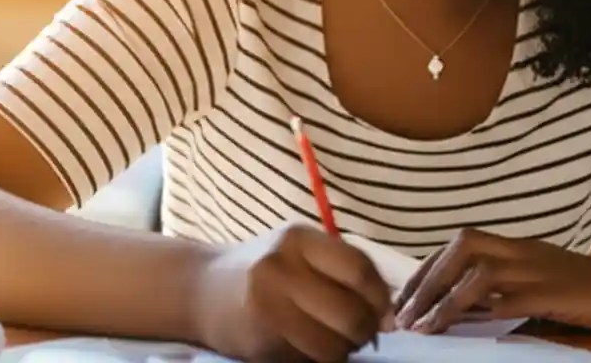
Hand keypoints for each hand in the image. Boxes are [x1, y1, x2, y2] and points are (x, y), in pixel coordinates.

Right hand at [194, 223, 392, 362]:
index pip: (359, 270)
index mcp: (298, 239)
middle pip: (350, 313)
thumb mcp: (301, 252)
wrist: (201, 289)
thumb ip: (346, 271)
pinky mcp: (258, 341)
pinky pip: (308, 361)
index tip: (384, 313)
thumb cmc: (265, 269)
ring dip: (343, 351)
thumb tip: (389, 316)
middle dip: (364, 331)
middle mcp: (280, 268)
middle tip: (360, 333)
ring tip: (333, 340)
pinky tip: (307, 346)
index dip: (382, 298)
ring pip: (333, 346)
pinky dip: (318, 360)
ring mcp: (266, 306)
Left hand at [393, 229, 590, 335]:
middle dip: (426, 278)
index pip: (460, 243)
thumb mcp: (542, 279)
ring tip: (420, 325)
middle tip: (403, 311)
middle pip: (461, 247)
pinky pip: (504, 299)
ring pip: (475, 272)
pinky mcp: (550, 293)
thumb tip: (464, 304)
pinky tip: (455, 328)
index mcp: (518, 246)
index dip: (428, 267)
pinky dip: (474, 312)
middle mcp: (522, 250)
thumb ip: (507, 285)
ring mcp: (536, 269)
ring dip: (442, 298)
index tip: (405, 294)